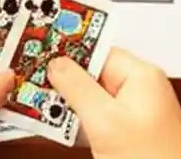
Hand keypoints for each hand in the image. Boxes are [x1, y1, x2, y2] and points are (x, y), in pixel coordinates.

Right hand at [48, 50, 180, 158]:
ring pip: (95, 97)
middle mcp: (143, 89)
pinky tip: (69, 130)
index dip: (67, 53)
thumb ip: (78, 87)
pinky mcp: (133, 132)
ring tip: (48, 111)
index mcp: (142, 76)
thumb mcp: (105, 121)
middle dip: (66, 82)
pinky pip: (102, 116)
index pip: (96, 50)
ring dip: (73, 104)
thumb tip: (57, 63)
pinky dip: (84, 121)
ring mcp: (139, 112)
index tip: (39, 55)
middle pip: (94, 73)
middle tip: (37, 87)